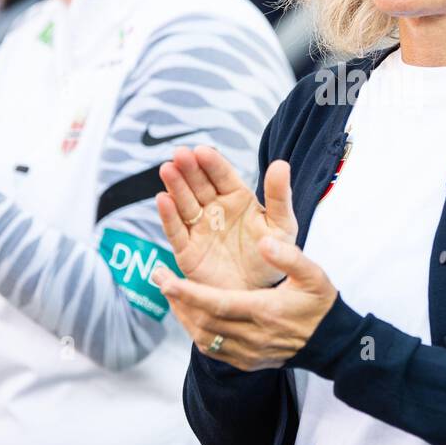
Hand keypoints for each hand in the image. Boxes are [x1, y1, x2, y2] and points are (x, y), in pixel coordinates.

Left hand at [152, 235, 337, 370]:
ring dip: (183, 315)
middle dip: (177, 299)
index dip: (188, 292)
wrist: (332, 343)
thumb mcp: (313, 274)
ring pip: (203, 338)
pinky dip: (196, 331)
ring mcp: (248, 353)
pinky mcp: (247, 362)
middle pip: (203, 321)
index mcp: (266, 312)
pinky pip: (213, 350)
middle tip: (157, 276)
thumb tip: (263, 241)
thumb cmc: (320, 304)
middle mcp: (253, 336)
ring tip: (169, 292)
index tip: (164, 278)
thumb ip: (288, 256)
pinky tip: (189, 313)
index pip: (217, 304)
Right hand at [156, 146, 297, 289]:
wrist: (260, 293)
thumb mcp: (282, 226)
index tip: (202, 151)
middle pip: (198, 185)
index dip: (212, 163)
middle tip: (180, 154)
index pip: (222, 175)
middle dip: (189, 169)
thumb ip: (279, 196)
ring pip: (184, 203)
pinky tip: (163, 199)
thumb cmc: (272, 257)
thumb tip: (281, 163)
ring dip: (175, 186)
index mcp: (237, 197)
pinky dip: (168, 216)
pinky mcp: (187, 251)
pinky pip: (176, 231)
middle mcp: (214, 209)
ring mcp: (199, 228)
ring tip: (168, 169)